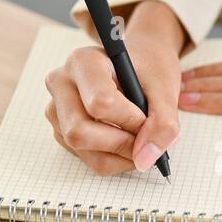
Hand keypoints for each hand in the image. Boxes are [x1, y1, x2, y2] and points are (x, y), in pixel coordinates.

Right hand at [44, 0, 184, 174]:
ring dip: (120, 155)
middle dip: (120, 144)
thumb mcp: (165, 89)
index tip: (148, 119)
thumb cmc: (149, 70)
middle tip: (145, 139)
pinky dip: (115, 159)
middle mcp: (62, 83)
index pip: (99, 103)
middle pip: (79, 132)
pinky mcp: (62, 131)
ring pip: (84, 151)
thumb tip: (145, 160)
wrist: (140, 64)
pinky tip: (126, 140)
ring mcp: (57, 109)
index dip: (129, 120)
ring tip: (139, 139)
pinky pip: (88, 159)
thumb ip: (162, 123)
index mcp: (83, 61)